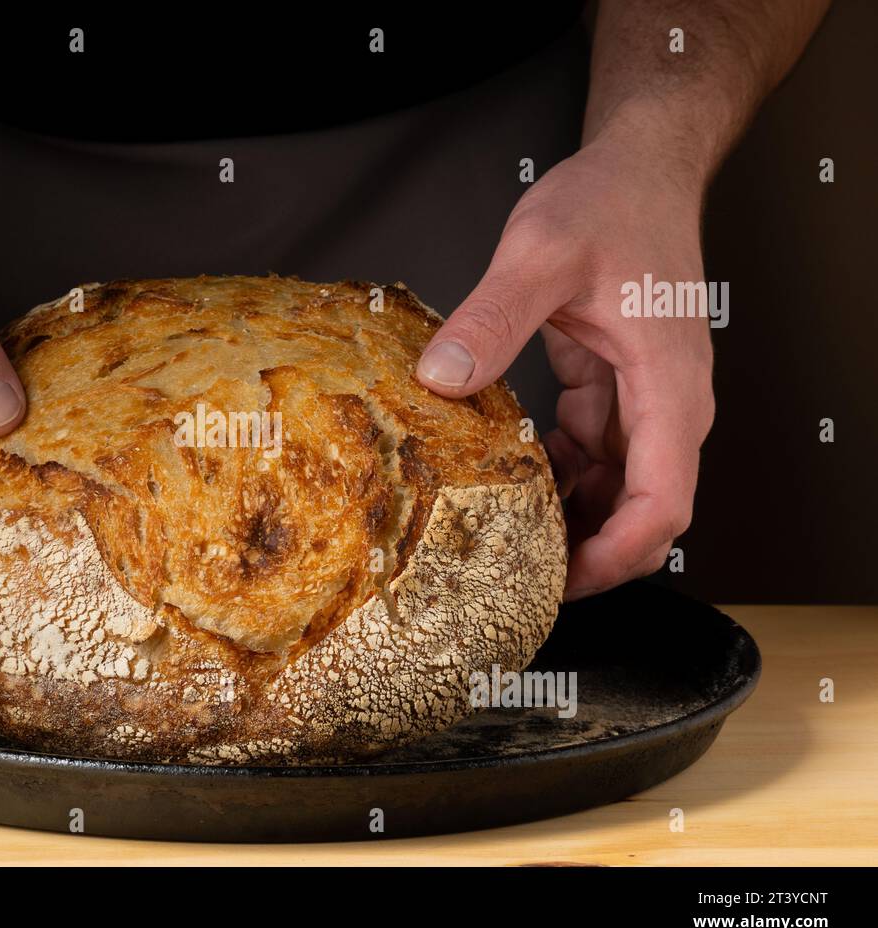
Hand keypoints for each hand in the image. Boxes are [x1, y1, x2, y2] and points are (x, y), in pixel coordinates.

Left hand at [415, 121, 714, 600]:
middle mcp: (666, 403)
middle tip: (516, 577)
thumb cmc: (613, 201)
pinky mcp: (615, 388)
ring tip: (501, 540)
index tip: (565, 580)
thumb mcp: (542, 253)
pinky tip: (507, 481)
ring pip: (615, 488)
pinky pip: (591, 453)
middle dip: (589, 552)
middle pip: (642, 510)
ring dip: (569, 517)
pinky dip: (556, 475)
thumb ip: (494, 320)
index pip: (663, 500)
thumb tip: (443, 381)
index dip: (617, 554)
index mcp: (667, 385)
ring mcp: (642, 399)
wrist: (640, 165)